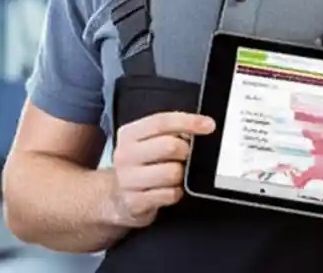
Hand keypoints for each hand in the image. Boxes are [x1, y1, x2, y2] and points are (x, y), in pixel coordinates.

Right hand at [108, 111, 215, 227]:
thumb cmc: (139, 166)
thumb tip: (199, 127)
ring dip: (181, 174)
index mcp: (129, 134)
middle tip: (186, 156)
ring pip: (172, 172)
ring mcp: (128, 180)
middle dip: (186, 151)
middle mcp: (126, 155)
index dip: (188, 121)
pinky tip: (169, 190)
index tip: (209, 125)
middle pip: (170, 146)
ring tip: (175, 175)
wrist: (114, 197)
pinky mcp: (135, 202)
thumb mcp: (145, 143)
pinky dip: (176, 192)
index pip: (162, 122)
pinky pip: (170, 194)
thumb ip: (167, 132)